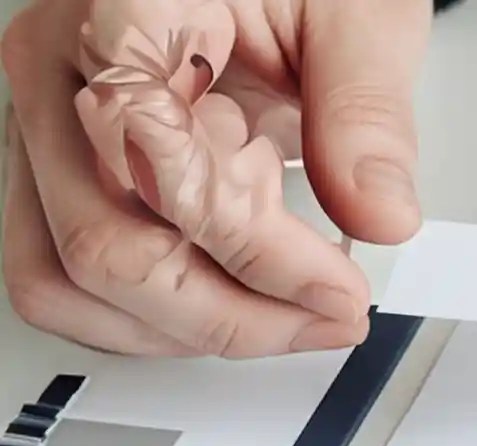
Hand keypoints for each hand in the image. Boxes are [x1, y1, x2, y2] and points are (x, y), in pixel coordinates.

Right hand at [1, 0, 429, 356]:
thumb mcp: (358, 15)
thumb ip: (366, 113)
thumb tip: (380, 213)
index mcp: (123, 12)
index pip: (166, 169)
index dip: (258, 253)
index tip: (338, 288)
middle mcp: (59, 72)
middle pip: (104, 248)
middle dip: (231, 316)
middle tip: (327, 319)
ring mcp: (45, 124)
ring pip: (63, 281)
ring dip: (182, 332)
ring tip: (285, 321)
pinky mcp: (56, 168)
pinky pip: (65, 277)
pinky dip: (148, 318)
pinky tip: (232, 306)